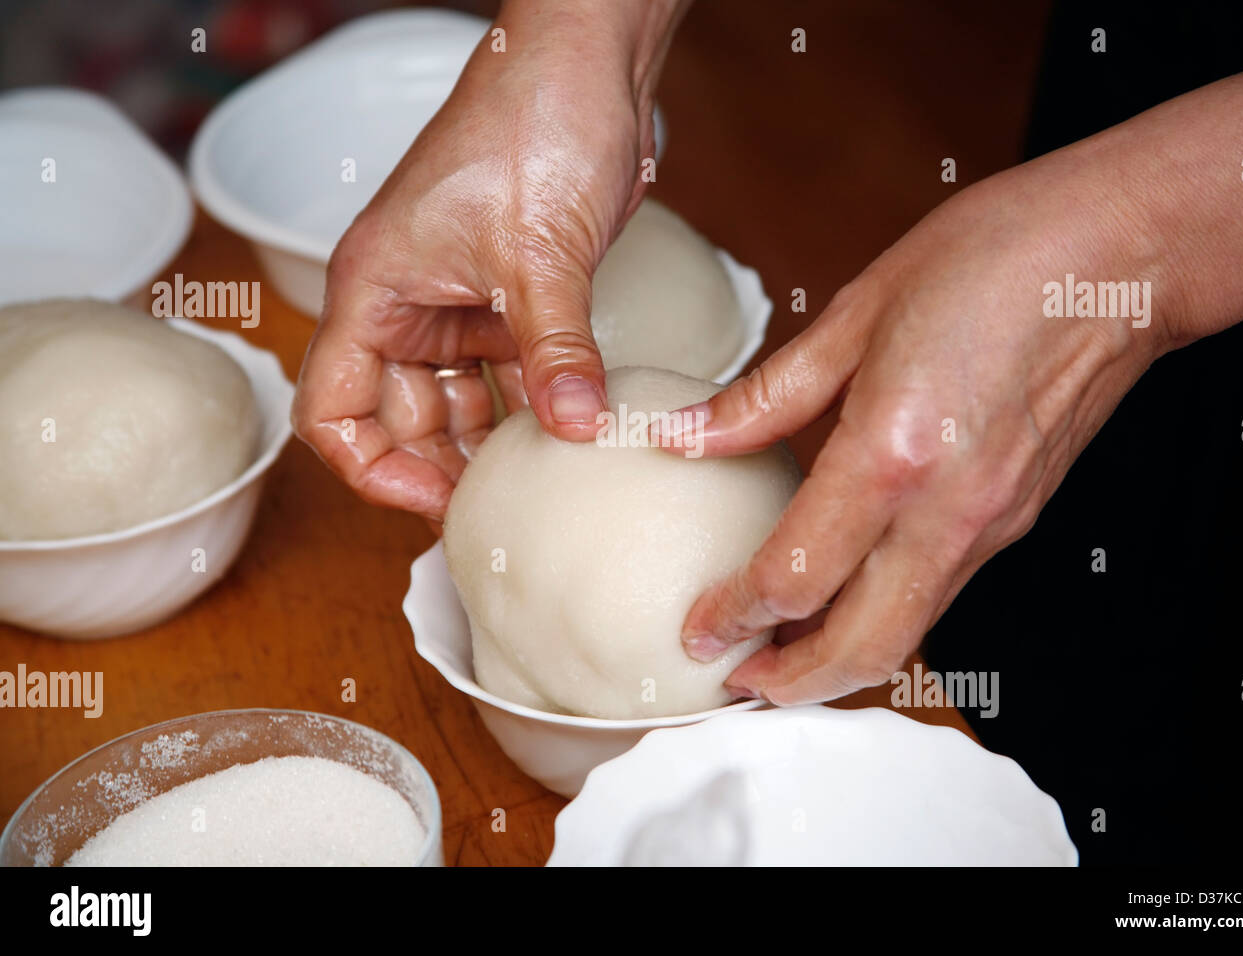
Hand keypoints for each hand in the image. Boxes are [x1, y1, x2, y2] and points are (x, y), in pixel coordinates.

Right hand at [292, 0, 686, 519]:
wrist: (587, 63)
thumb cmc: (532, 123)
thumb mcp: (541, 254)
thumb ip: (556, 351)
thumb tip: (574, 428)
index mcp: (375, 290)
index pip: (332, 410)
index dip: (372, 468)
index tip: (435, 501)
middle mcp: (406, 302)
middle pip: (397, 416)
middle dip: (443, 465)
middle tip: (498, 506)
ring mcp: (458, 300)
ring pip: (455, 400)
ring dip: (491, 440)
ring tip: (537, 479)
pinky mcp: (509, 294)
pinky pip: (506, 372)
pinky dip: (533, 403)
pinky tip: (568, 431)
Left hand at [670, 160, 1166, 703]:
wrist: (1123, 256)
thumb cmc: (993, 258)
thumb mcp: (854, 313)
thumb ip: (762, 397)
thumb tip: (679, 436)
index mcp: (892, 452)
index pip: (795, 578)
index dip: (734, 617)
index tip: (697, 630)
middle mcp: (946, 510)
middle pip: (860, 649)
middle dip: (790, 684)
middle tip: (735, 678)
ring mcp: (990, 525)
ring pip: (906, 637)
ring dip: (837, 661)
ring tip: (779, 648)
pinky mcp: (1016, 521)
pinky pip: (938, 596)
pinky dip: (882, 617)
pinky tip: (847, 591)